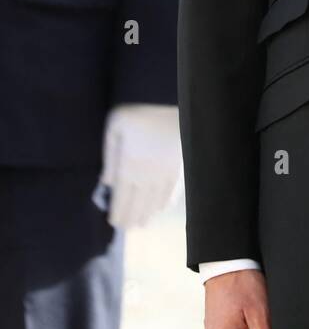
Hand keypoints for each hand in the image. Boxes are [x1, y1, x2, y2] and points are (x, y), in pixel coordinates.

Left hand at [99, 103, 182, 228]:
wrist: (170, 100)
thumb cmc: (137, 111)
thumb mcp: (115, 128)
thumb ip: (110, 156)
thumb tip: (108, 182)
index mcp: (129, 166)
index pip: (122, 198)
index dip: (118, 213)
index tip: (115, 223)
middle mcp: (147, 175)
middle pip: (139, 204)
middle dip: (132, 218)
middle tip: (127, 228)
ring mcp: (165, 172)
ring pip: (155, 201)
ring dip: (148, 214)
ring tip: (142, 224)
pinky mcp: (180, 166)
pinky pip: (173, 190)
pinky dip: (167, 202)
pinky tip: (162, 208)